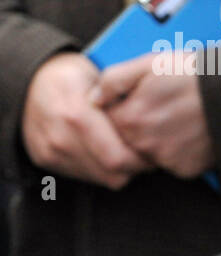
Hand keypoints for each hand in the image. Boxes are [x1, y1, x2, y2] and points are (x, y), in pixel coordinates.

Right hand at [22, 52, 151, 188]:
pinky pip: (86, 177)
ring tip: (128, 151)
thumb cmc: (72, 76)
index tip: (154, 149)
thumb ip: (121, 100)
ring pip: (102, 179)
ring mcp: (51, 152)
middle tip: (147, 154)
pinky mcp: (45, 160)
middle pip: (113, 173)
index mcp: (76, 114)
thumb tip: (150, 119)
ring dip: (120, 171)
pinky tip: (106, 151)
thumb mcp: (98, 76)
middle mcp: (60, 137)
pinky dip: (102, 169)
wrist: (29, 82)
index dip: (142, 159)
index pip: (118, 158)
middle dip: (136, 167)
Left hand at [93, 52, 215, 178]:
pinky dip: (177, 152)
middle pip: (127, 141)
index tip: (140, 100)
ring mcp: (165, 159)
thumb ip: (113, 80)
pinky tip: (189, 134)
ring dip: (156, 142)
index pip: (108, 123)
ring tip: (176, 120)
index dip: (122, 109)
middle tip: (162, 109)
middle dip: (138, 127)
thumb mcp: (148, 64)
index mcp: (129, 118)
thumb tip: (93, 99)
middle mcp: (143, 144)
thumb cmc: (191, 73)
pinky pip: (171, 164)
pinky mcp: (186, 169)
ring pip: (148, 154)